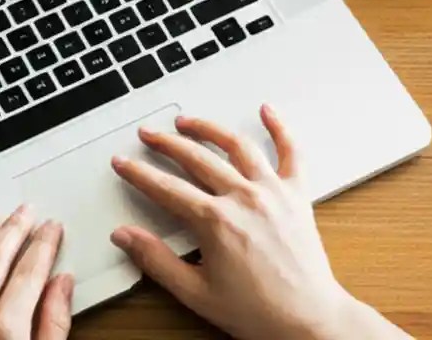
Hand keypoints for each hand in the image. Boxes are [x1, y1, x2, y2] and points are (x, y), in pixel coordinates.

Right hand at [110, 105, 409, 339]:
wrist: (308, 320)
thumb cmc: (258, 311)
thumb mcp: (196, 292)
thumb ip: (156, 261)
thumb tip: (124, 236)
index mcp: (215, 221)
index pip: (166, 188)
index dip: (139, 173)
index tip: (123, 162)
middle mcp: (243, 198)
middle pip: (196, 158)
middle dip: (166, 143)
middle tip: (148, 135)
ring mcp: (272, 192)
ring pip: (236, 146)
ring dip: (208, 128)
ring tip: (188, 121)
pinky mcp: (297, 195)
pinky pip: (291, 152)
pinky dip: (280, 128)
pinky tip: (267, 111)